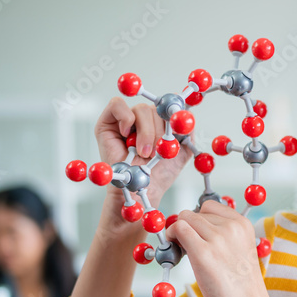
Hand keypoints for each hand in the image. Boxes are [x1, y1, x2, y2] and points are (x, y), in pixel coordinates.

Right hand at [92, 98, 191, 233]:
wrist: (141, 191)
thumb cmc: (158, 174)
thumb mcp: (182, 151)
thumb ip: (188, 132)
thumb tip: (189, 114)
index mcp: (161, 122)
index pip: (169, 105)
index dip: (174, 113)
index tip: (178, 126)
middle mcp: (144, 118)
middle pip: (156, 108)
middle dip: (159, 132)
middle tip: (156, 153)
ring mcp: (125, 119)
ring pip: (141, 109)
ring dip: (146, 132)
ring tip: (143, 153)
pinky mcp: (107, 123)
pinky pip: (116, 105)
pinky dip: (125, 118)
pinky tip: (127, 135)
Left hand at [165, 200, 268, 296]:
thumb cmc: (242, 286)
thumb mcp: (240, 250)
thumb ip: (224, 235)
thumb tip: (195, 226)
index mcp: (242, 224)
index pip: (210, 206)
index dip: (198, 219)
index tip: (196, 234)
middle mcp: (231, 227)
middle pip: (194, 213)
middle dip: (187, 227)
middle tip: (187, 246)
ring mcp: (217, 238)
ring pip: (184, 219)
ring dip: (178, 232)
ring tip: (184, 251)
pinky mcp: (202, 253)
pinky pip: (178, 229)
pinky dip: (171, 236)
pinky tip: (175, 249)